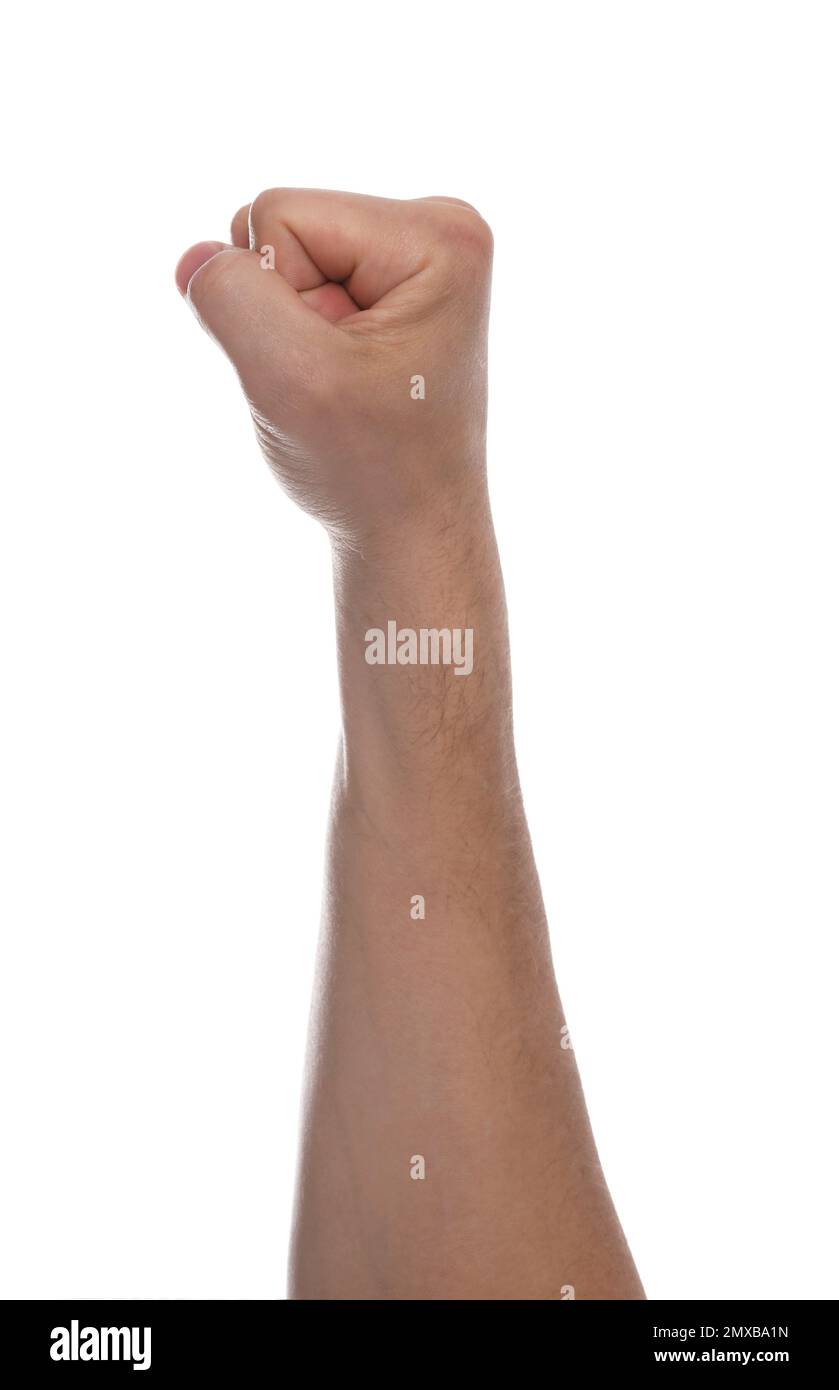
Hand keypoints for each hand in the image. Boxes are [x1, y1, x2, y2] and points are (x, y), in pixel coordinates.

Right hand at [176, 189, 492, 553]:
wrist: (412, 532)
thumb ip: (231, 299)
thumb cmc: (369, 469)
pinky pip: (297, 284)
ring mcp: (416, 257)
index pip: (279, 213)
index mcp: (438, 233)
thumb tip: (197, 257)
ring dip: (288, 329)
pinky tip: (341, 381)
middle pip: (283, 225)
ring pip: (283, 257)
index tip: (332, 368)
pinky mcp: (391, 287)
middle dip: (284, 311)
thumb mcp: (291, 381)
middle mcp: (438, 227)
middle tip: (337, 382)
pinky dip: (297, 339)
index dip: (277, 299)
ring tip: (341, 385)